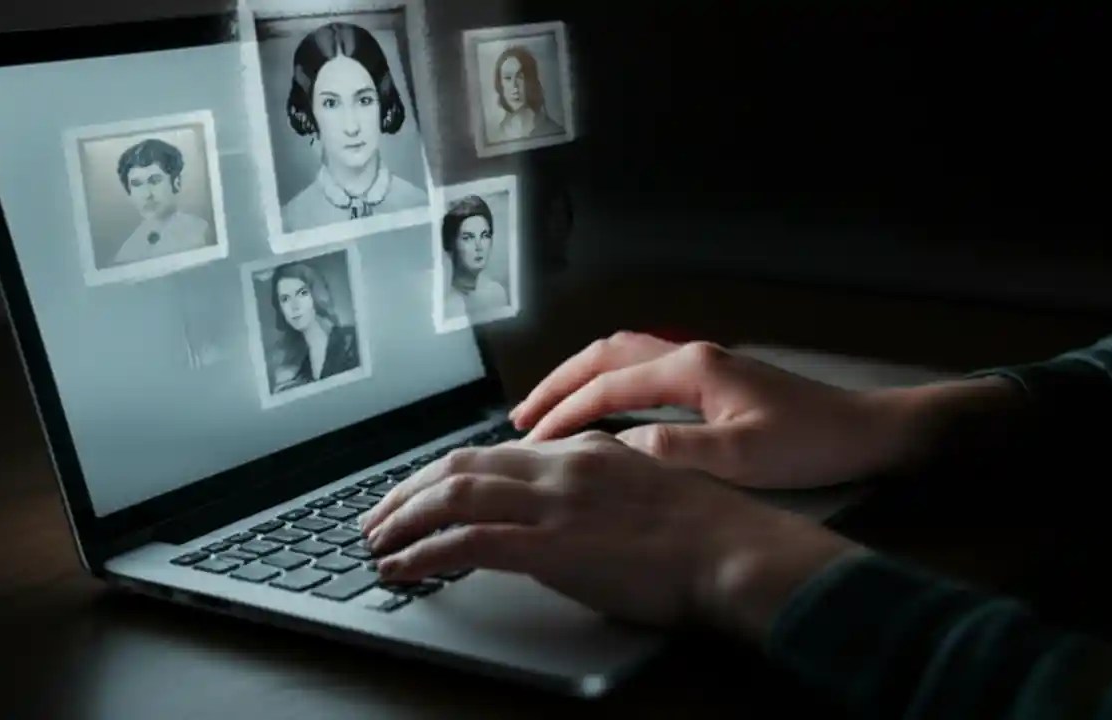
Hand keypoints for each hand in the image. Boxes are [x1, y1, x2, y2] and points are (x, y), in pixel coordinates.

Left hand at [358, 432, 857, 638]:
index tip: (422, 490)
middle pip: (460, 465)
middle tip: (379, 512)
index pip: (494, 453)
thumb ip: (597, 490)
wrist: (736, 552)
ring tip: (375, 538)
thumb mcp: (645, 489)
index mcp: (583, 451)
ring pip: (453, 495)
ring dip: (403, 517)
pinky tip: (402, 566)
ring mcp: (553, 504)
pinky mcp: (550, 546)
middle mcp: (560, 466)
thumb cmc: (707, 531)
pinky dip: (423, 552)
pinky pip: (467, 543)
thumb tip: (563, 513)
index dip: (446, 471)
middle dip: (409, 488)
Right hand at [507, 331, 908, 489]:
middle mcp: (691, 355)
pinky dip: (608, 382)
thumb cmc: (811, 445)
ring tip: (548, 409)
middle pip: (606, 355)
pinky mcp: (712, 377)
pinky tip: (601, 409)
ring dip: (581, 377)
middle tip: (521, 416)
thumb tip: (617, 449)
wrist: (866, 432)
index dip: (566, 412)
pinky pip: (642, 368)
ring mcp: (702, 361)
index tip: (531, 440)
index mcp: (693, 369)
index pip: (609, 385)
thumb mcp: (742, 459)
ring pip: (622, 355)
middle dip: (559, 382)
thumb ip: (676, 451)